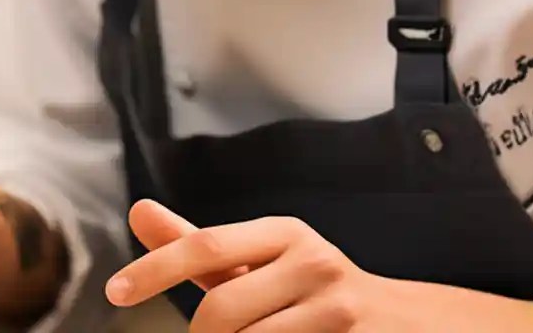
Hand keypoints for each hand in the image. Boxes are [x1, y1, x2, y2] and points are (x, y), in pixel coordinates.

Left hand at [107, 200, 532, 331]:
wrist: (417, 325)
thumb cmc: (317, 293)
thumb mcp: (263, 261)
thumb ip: (200, 247)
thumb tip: (137, 211)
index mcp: (283, 234)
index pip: (206, 246)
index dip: (157, 269)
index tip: (116, 292)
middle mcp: (315, 263)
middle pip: (223, 312)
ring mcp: (343, 310)